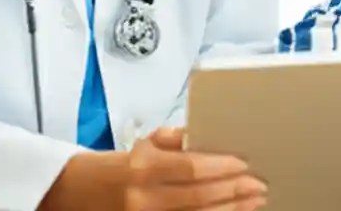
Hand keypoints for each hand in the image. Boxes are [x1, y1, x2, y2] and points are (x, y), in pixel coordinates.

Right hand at [125, 127, 267, 209]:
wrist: (81, 192)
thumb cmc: (121, 165)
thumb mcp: (144, 144)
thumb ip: (175, 140)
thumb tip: (208, 137)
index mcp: (143, 167)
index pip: (189, 167)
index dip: (220, 167)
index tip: (244, 164)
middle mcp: (143, 198)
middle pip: (198, 196)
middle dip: (233, 191)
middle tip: (259, 185)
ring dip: (230, 210)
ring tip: (254, 202)